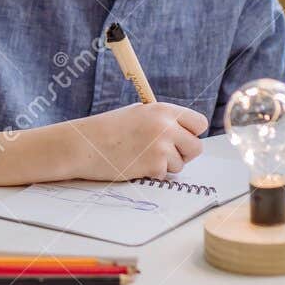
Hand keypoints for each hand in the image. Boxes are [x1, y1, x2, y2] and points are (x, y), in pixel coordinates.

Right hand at [72, 102, 208, 180]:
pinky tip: (135, 164)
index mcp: (163, 110)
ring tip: (142, 156)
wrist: (85, 144)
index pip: (199, 123)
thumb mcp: (138, 113)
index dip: (191, 133)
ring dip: (166, 165)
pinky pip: (164, 174)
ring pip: (181, 164)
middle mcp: (166, 126)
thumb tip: (185, 132)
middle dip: (184, 153)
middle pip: (196, 147)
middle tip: (166, 153)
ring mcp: (161, 146)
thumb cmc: (108, 129)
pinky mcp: (154, 165)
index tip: (181, 139)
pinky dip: (152, 173)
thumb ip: (163, 120)